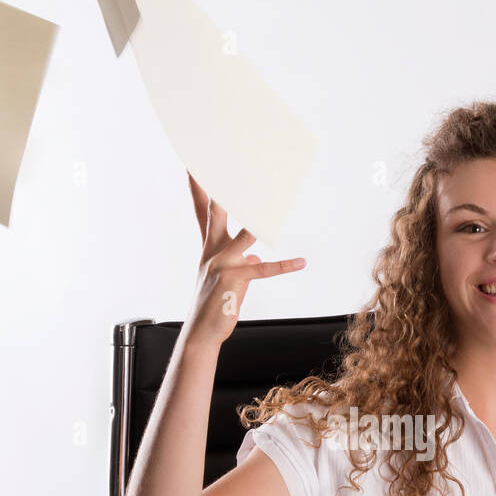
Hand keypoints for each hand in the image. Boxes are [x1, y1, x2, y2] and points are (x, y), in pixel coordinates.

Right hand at [183, 171, 305, 346]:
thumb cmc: (215, 304)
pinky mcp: (235, 281)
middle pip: (215, 211)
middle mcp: (213, 251)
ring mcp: (222, 265)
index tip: (194, 164)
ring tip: (273, 204)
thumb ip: (241, 260)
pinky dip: (285, 265)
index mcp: (210, 248)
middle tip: (216, 162)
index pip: (203, 210)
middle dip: (218, 188)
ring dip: (258, 220)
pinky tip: (301, 261)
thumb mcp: (228, 278)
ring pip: (244, 235)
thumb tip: (254, 255)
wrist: (202, 332)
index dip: (198, 186)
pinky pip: (264, 270)